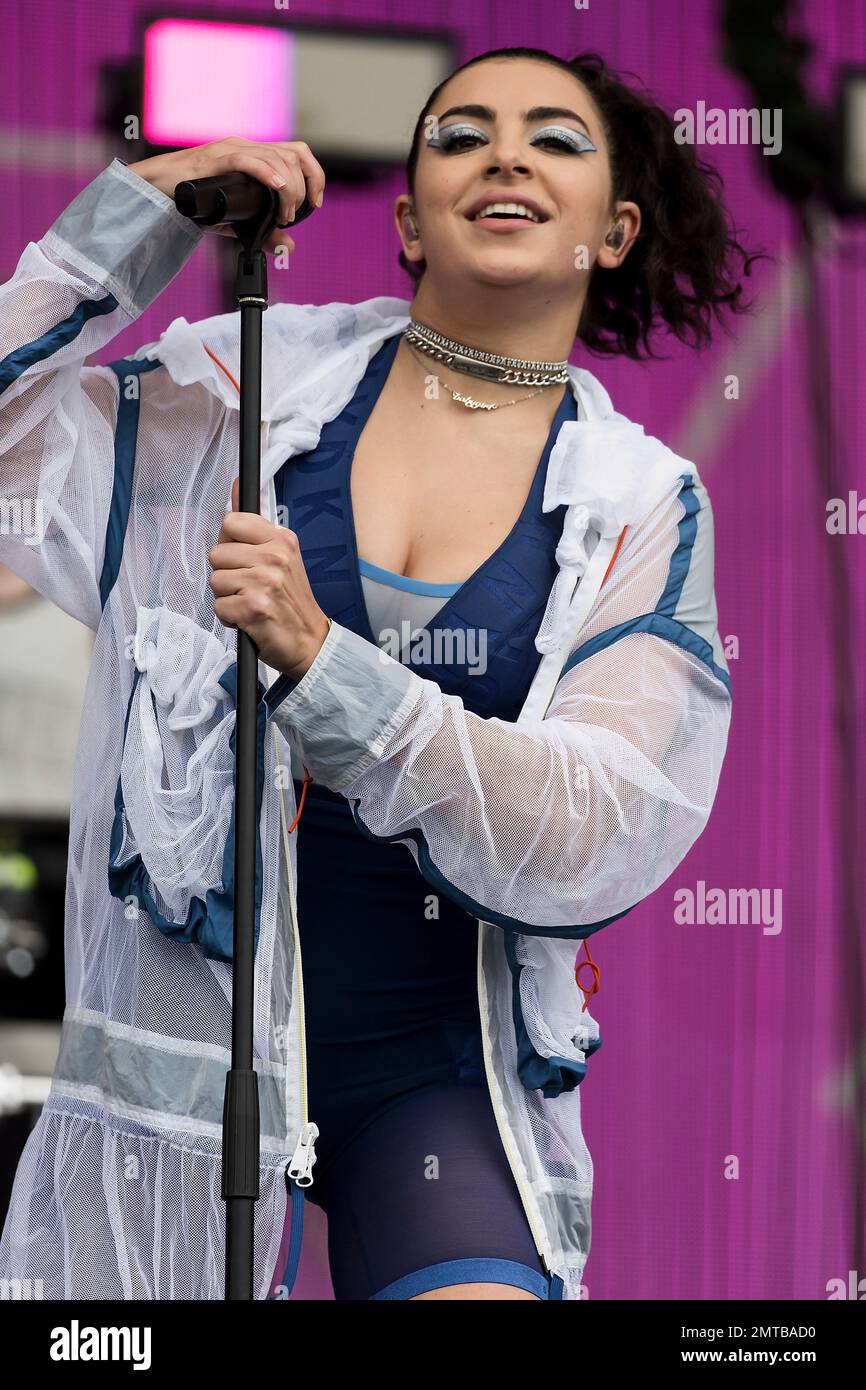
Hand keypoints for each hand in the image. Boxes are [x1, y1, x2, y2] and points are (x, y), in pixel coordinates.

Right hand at [127, 135, 324, 256]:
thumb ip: (262, 231)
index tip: (314, 203)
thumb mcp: (234, 219)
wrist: (156, 191)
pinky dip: (268, 173)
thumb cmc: (192, 202)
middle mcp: (245, 147)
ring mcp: (230, 149)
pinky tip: (277, 188)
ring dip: (289, 188)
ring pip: (276, 158)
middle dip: (305, 186)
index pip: (296, 152)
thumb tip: (289, 246)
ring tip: (283, 213)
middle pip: (294, 153)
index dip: (314, 175)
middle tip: (293, 215)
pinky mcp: (214, 159)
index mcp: (253, 155)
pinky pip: (247, 159)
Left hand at [208, 478, 329, 678]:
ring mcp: (265, 582)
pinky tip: (250, 620)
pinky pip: (219, 607)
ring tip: (251, 603)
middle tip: (250, 588)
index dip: (230, 544)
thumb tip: (237, 483)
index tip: (245, 560)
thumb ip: (254, 522)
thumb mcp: (281, 555)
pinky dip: (230, 619)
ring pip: (215, 581)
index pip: (231, 522)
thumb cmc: (290, 601)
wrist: (310, 642)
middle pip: (216, 554)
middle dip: (227, 575)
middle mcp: (276, 557)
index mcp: (282, 539)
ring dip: (228, 598)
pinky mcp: (254, 608)